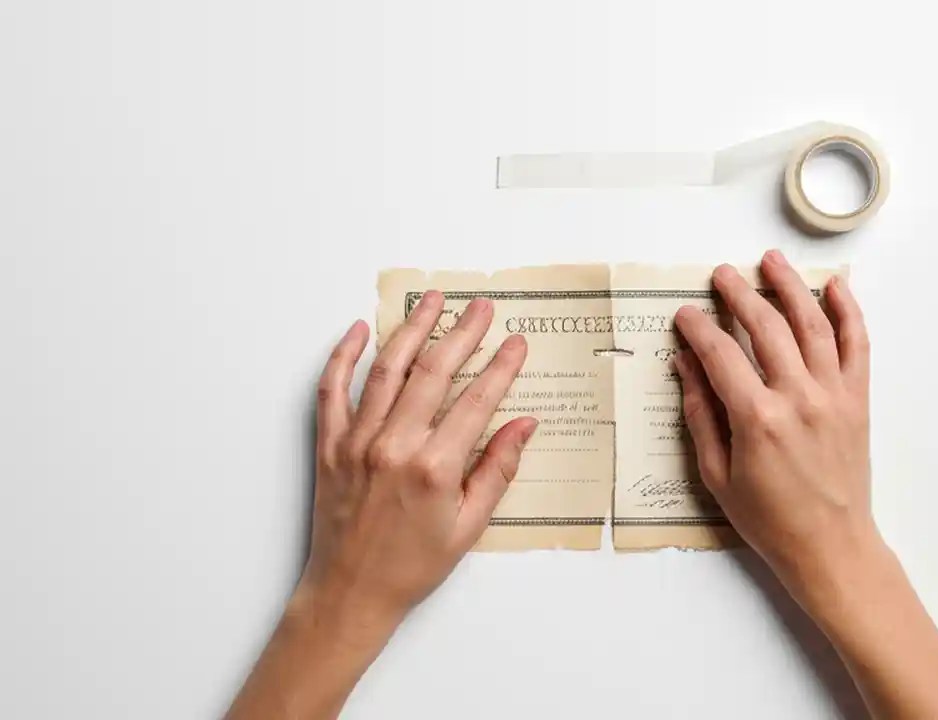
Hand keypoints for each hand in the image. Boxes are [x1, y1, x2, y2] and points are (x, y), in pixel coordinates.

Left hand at [229, 295, 535, 719]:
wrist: (349, 593)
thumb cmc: (412, 566)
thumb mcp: (469, 526)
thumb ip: (497, 470)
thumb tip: (523, 425)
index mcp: (433, 468)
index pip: (476, 401)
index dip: (501, 367)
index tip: (516, 343)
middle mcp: (393, 447)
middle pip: (434, 373)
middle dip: (462, 334)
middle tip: (481, 308)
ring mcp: (356, 443)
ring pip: (386, 370)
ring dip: (411, 330)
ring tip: (432, 301)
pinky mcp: (329, 447)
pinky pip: (332, 390)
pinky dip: (343, 356)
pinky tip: (358, 330)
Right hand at [673, 250, 881, 607]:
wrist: (830, 546)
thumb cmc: (770, 519)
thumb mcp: (717, 474)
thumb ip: (702, 414)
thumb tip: (686, 365)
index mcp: (757, 419)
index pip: (721, 355)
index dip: (699, 329)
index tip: (685, 314)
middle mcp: (798, 398)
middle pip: (766, 327)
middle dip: (740, 294)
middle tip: (721, 275)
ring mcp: (833, 395)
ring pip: (812, 324)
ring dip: (791, 287)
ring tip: (772, 261)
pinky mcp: (857, 400)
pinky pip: (857, 345)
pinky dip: (849, 311)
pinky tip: (835, 286)